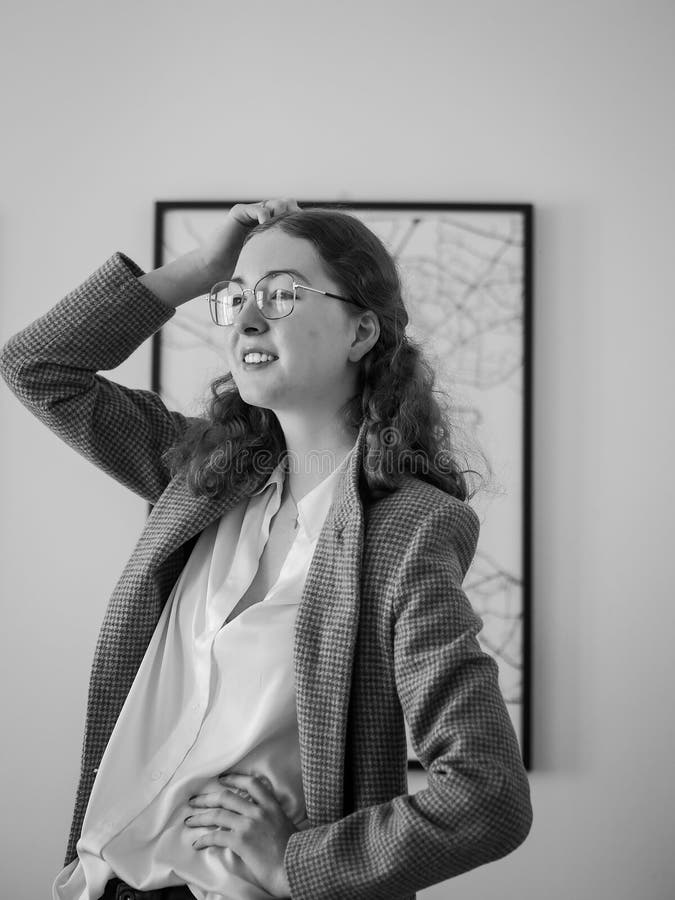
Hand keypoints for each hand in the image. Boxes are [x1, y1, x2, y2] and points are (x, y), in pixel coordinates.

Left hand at [184, 772, 297, 896]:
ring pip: (218, 814)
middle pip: (227, 797)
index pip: (252, 784)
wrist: (296, 868)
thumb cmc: (294, 853)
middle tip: (194, 801)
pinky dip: (204, 839)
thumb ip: (271, 818)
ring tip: (189, 820)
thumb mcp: (286, 826)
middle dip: (207, 798)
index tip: (221, 779)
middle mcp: (259, 811)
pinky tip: (197, 843)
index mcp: (272, 806)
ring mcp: (249, 824)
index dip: (234, 779)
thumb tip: (258, 821)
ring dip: (200, 817)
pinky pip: (216, 836)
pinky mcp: (241, 841)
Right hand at [199, 198, 301, 281]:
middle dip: (292, 214)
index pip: (293, 213)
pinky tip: (265, 227)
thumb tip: (308, 262)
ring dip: (280, 214)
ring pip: (275, 203)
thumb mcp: (270, 261)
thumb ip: (284, 255)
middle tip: (290, 229)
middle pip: (287, 203)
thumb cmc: (242, 268)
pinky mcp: (239, 211)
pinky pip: (259, 208)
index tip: (303, 233)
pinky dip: (265, 216)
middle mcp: (262, 216)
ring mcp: (251, 212)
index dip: (299, 219)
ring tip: (277, 229)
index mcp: (272, 225)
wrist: (217, 267)